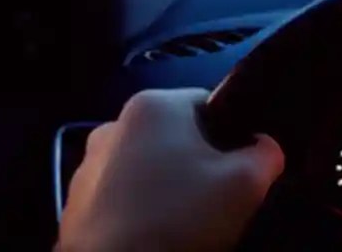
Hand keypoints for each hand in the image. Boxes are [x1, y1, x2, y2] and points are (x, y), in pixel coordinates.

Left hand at [56, 88, 284, 251]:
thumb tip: (263, 148)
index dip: (233, 136)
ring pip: (148, 169)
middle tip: (215, 199)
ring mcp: (87, 167)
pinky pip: (122, 198)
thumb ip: (266, 153)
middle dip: (198, 164)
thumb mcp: (246, 183)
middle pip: (178, 138)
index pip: (210, 105)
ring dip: (167, 188)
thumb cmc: (180, 217)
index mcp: (153, 105)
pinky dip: (140, 211)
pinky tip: (155, 235)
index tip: (238, 169)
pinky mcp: (75, 204)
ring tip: (183, 223)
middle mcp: (113, 125)